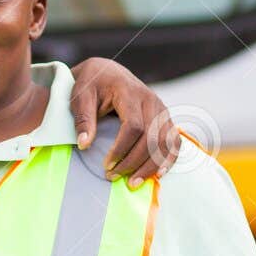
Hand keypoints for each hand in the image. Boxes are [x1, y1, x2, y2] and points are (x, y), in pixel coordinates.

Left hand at [70, 57, 180, 185]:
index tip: (106, 165)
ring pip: (165, 142)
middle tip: (113, 177)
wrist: (107, 72)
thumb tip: (84, 144)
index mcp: (129, 92)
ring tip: (133, 183)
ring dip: (151, 166)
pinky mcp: (165, 118)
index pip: (133, 126)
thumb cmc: (92, 85)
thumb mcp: (80, 97)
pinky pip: (174, 141)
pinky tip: (159, 173)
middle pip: (151, 137)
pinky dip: (169, 158)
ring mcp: (161, 109)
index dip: (121, 149)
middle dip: (133, 162)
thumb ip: (83, 119)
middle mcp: (151, 100)